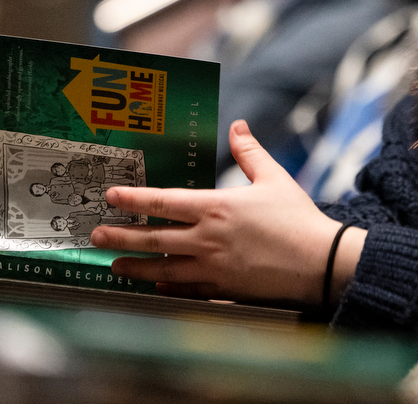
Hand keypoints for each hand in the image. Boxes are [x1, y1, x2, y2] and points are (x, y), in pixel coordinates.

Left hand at [91, 120, 363, 305]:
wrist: (321, 263)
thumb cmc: (298, 219)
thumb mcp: (274, 177)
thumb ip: (249, 152)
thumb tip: (236, 126)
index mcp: (216, 207)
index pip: (162, 202)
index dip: (133, 199)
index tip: (110, 197)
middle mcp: (207, 239)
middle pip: (153, 239)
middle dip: (120, 237)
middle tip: (96, 236)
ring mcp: (213, 268)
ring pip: (162, 268)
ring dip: (135, 266)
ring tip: (114, 265)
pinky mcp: (223, 291)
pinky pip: (186, 289)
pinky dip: (166, 286)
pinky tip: (154, 283)